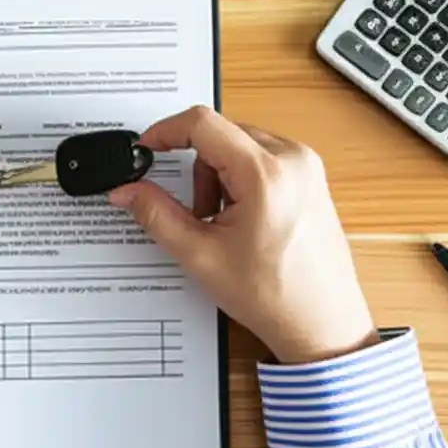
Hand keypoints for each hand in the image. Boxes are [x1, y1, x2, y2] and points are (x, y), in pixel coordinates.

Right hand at [109, 107, 377, 363]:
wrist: (321, 323)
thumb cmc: (273, 296)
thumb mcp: (200, 255)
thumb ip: (156, 214)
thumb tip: (126, 190)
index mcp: (266, 174)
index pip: (202, 123)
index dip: (164, 132)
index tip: (145, 150)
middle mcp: (293, 159)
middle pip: (221, 135)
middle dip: (198, 170)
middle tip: (199, 216)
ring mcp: (307, 166)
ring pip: (241, 146)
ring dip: (220, 176)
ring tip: (226, 224)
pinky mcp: (312, 177)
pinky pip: (263, 158)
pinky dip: (242, 180)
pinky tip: (246, 220)